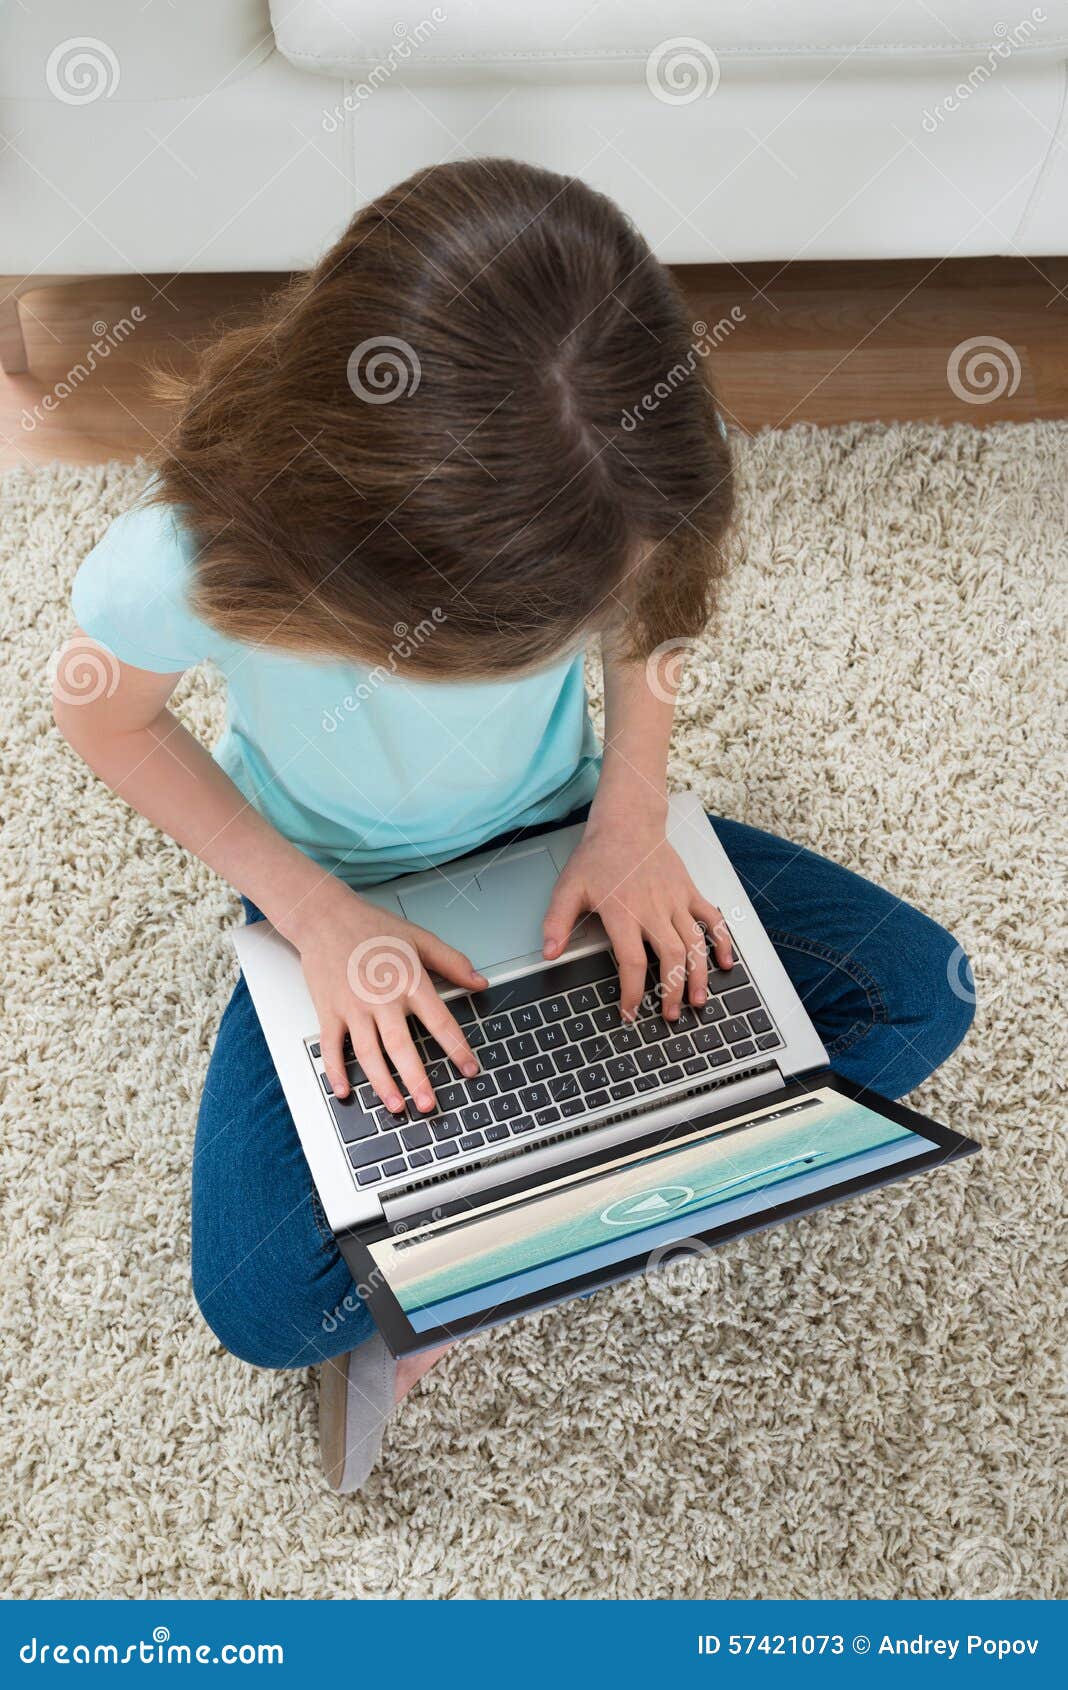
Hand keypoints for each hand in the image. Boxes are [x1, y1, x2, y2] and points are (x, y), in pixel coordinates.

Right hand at [287, 879, 486, 1112]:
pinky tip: (345, 1091)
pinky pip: (331, 1047)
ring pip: (368, 1054)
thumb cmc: (371, 927)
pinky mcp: (329, 1011)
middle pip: (401, 1047)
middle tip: (430, 1105)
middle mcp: (381, 999)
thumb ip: (452, 962)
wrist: (325, 916)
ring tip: (396, 1107)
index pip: (439, 1021)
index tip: (470, 1070)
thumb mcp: (419, 938)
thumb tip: (480, 982)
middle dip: (416, 1079)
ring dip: (381, 1084)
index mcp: (408, 981)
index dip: (457, 1048)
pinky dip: (336, 1071)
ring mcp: (353, 1008)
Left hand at [542, 811, 733, 1020]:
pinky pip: (712, 918)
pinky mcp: (689, 891)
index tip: (629, 1012)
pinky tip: (726, 963)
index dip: (631, 992)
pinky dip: (722, 941)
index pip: (631, 962)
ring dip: (700, 975)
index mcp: (623, 912)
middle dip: (673, 991)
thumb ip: (556, 922)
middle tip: (670, 1015)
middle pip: (671, 957)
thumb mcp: (569, 887)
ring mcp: (675, 900)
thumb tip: (548, 954)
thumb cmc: (598, 855)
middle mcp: (653, 908)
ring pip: (695, 943)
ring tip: (699, 1001)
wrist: (627, 821)